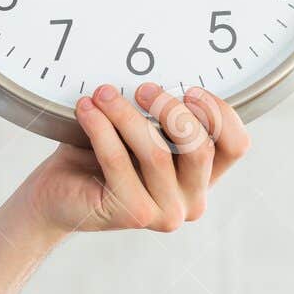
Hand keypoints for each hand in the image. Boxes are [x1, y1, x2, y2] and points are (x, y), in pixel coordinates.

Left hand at [18, 82, 250, 234]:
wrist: (58, 193)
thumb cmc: (102, 155)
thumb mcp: (140, 130)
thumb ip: (161, 114)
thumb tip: (158, 79)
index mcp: (202, 176)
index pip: (236, 145)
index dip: (220, 114)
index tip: (190, 89)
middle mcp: (192, 200)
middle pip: (199, 147)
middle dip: (170, 108)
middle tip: (141, 87)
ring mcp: (165, 212)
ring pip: (157, 154)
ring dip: (126, 115)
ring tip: (102, 93)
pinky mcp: (132, 214)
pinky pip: (118, 162)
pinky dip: (101, 129)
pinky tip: (86, 109)